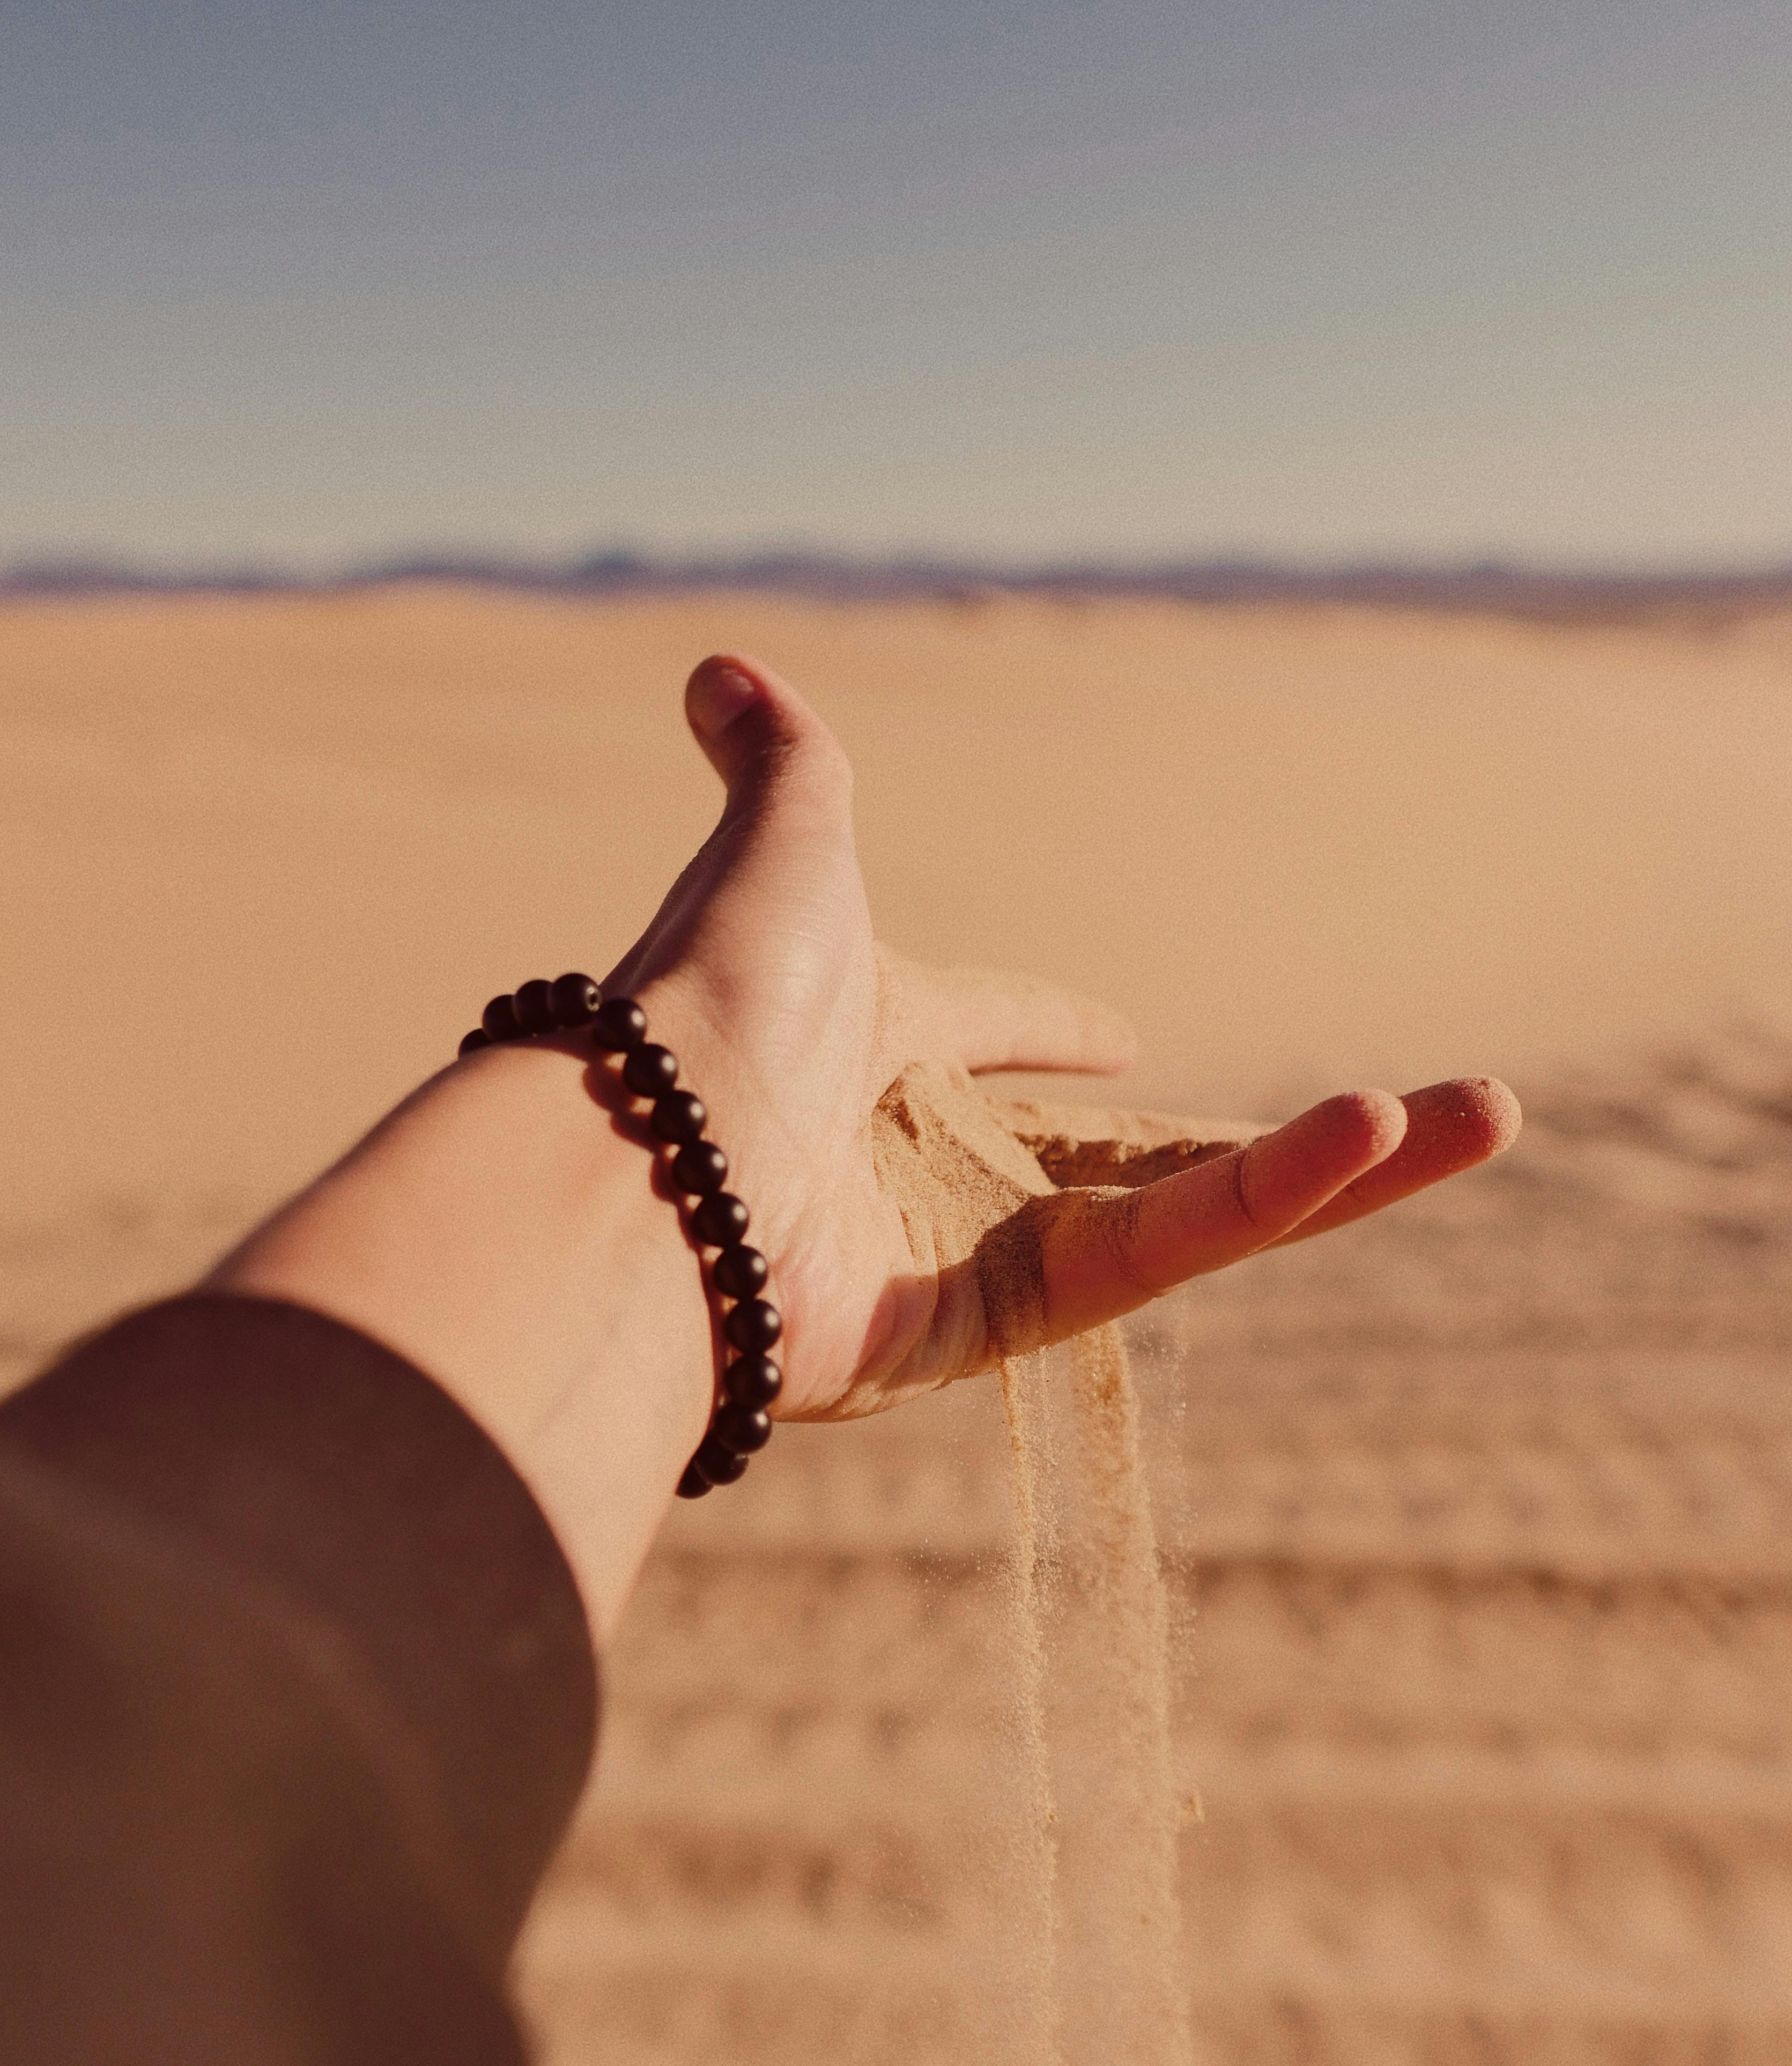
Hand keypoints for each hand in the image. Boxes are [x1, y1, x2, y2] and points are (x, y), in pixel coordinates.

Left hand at [218, 649, 1519, 1632]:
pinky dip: (1266, 1197)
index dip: (1047, 1025)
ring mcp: (957, 1249)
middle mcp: (923, 1157)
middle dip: (1273, 1137)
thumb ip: (785, 759)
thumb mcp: (780, 849)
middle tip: (1413, 1107)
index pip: (989, 1030)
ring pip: (1185, 1209)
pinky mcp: (982, 1329)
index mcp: (875, 1040)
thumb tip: (719, 664)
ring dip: (1339, 1167)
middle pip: (1131, 1150)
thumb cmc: (714, 1001)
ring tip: (1484, 1118)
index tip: (1110, 1033)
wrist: (653, 1163)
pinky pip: (1151, 1254)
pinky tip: (1373, 1139)